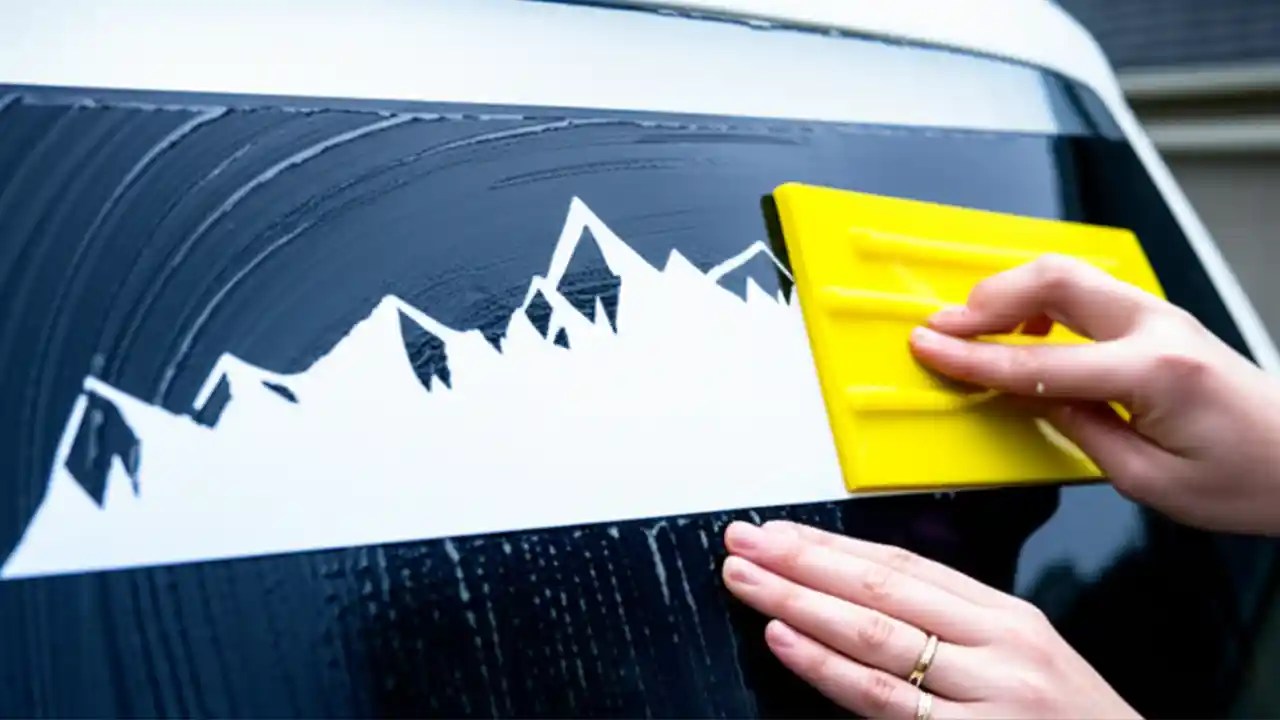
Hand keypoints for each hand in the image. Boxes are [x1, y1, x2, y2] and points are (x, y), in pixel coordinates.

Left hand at [721, 520, 1137, 718]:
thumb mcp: (1025, 658)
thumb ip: (957, 625)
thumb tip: (865, 592)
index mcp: (1007, 615)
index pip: (902, 565)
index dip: (831, 545)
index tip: (778, 531)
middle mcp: (998, 646)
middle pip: (880, 588)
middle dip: (801, 562)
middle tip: (743, 543)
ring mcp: (986, 694)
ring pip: (874, 635)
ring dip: (799, 604)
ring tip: (748, 583)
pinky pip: (884, 700)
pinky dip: (828, 668)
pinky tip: (787, 641)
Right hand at [909, 253, 1279, 534]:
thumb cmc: (1246, 482)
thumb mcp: (1148, 480)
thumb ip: (1080, 430)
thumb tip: (1027, 397)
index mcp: (1154, 372)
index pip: (1039, 361)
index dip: (973, 356)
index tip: (928, 347)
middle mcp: (1159, 328)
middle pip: (1054, 280)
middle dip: (988, 298)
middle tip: (943, 325)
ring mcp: (1162, 314)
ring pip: (1069, 273)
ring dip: (1013, 292)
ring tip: (975, 325)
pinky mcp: (1161, 319)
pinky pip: (1088, 289)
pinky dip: (1043, 298)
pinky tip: (1027, 328)